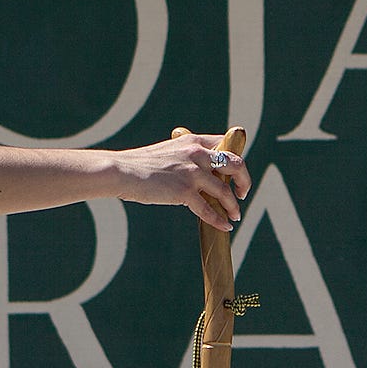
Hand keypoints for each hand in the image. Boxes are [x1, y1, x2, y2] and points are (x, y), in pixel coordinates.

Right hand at [116, 131, 252, 229]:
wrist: (121, 171)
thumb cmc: (141, 164)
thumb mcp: (168, 151)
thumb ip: (186, 156)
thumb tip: (198, 173)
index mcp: (193, 141)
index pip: (226, 143)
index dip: (236, 159)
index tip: (235, 173)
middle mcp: (197, 154)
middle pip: (236, 164)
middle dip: (244, 180)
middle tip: (242, 193)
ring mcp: (191, 173)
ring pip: (225, 191)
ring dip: (233, 205)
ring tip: (235, 215)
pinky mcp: (183, 192)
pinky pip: (209, 209)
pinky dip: (219, 220)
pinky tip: (225, 226)